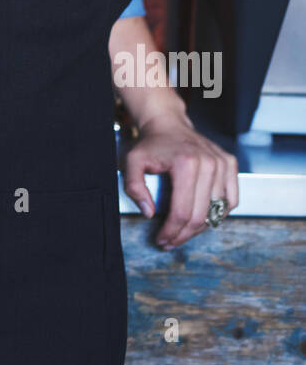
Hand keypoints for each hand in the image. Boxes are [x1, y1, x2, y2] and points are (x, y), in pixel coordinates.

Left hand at [122, 111, 238, 248]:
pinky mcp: (230, 163)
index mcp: (186, 163)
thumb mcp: (132, 162)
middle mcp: (209, 163)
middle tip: (170, 241)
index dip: (171, 231)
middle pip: (201, 215)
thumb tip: (149, 212)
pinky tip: (203, 217)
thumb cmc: (151, 144)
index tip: (162, 239)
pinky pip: (231, 200)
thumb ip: (134, 187)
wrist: (168, 123)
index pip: (182, 211)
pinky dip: (219, 213)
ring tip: (183, 231)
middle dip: (183, 235)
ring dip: (200, 227)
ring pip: (217, 212)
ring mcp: (222, 163)